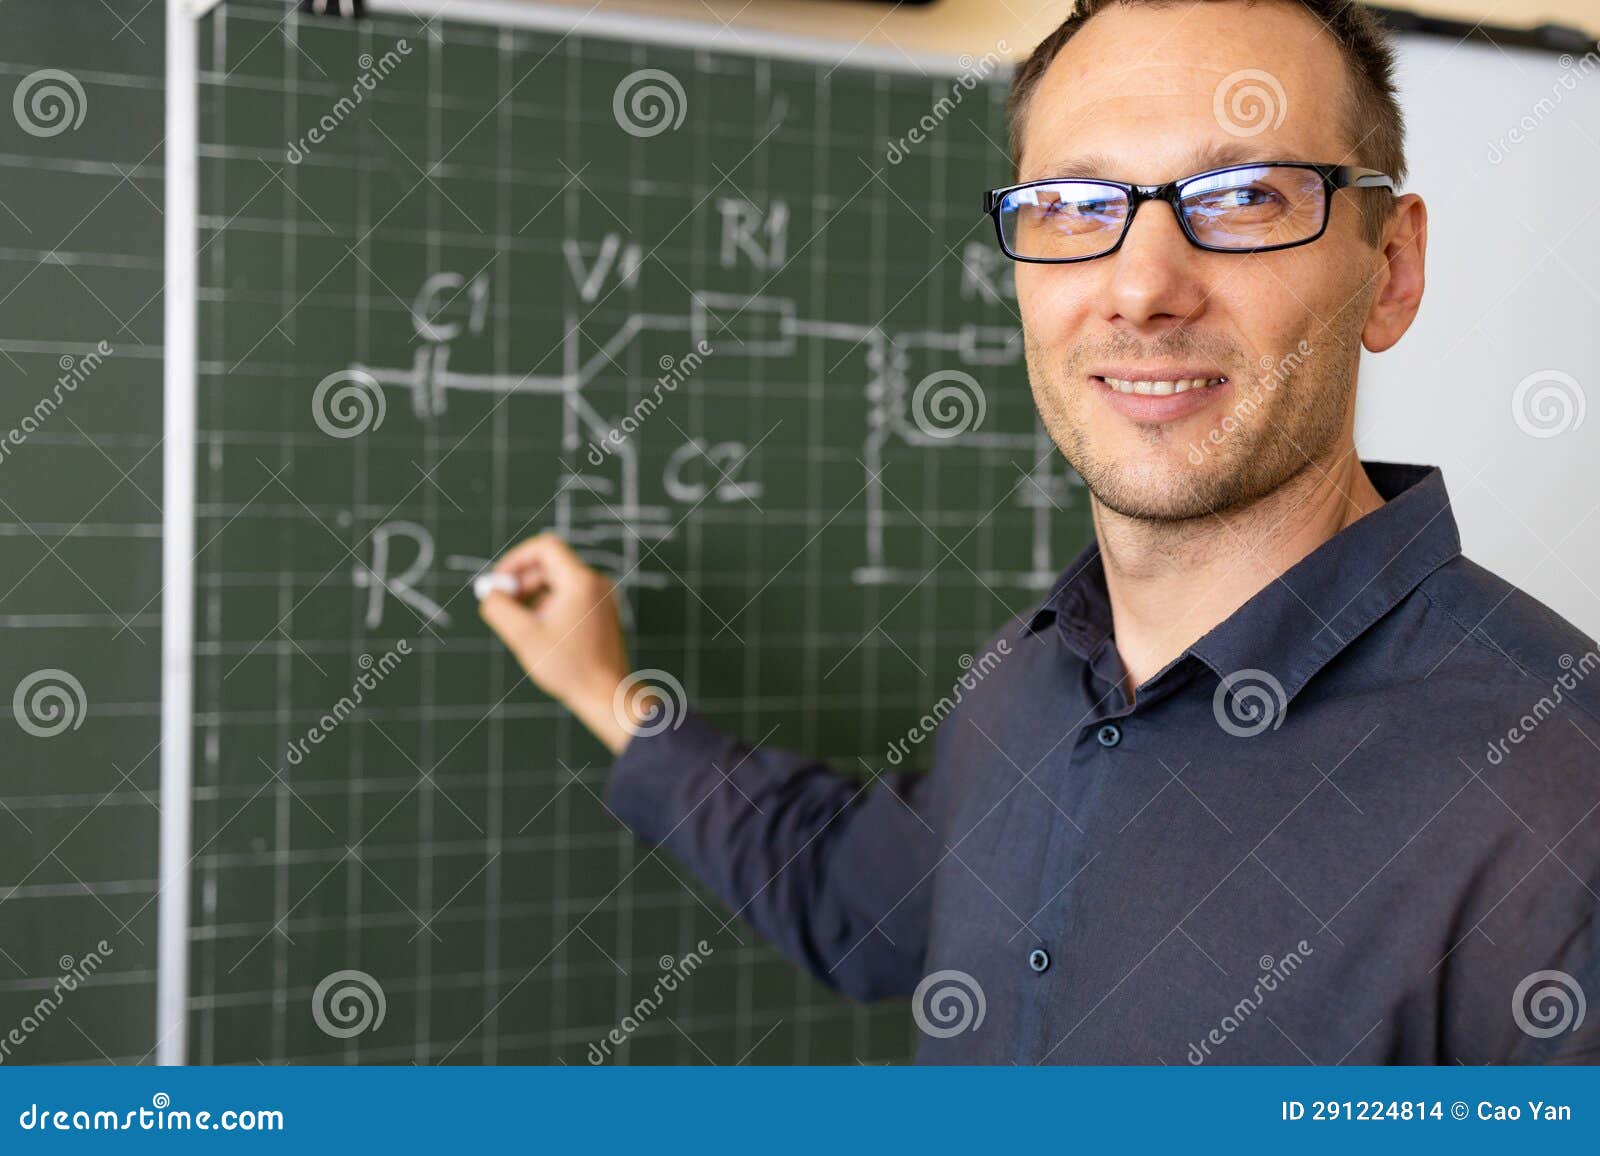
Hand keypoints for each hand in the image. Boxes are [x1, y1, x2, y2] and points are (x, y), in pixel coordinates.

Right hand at [478, 532, 636, 753]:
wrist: (606, 695)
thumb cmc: (570, 668)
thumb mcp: (524, 636)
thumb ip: (499, 609)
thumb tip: (489, 593)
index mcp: (580, 581)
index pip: (544, 547)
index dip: (516, 559)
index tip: (500, 582)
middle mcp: (595, 583)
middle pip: (550, 564)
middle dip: (522, 582)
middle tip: (504, 606)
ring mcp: (601, 598)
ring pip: (558, 582)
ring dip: (534, 597)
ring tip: (524, 626)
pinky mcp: (601, 613)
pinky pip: (569, 597)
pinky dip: (549, 607)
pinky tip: (542, 634)